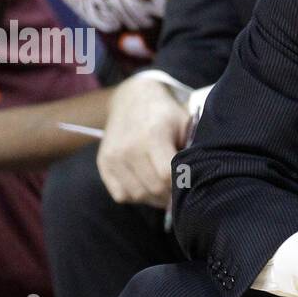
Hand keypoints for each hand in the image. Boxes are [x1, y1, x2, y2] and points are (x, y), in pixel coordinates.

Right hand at [97, 76, 190, 208]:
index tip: (188, 183)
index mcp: (153, 135)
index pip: (168, 175)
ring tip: (164, 188)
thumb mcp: (185, 125)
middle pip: (154, 188)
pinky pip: (122, 195)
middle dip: (170, 194)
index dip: (181, 184)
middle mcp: (129, 147)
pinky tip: (145, 184)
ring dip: (154, 197)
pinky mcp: (104, 163)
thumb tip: (194, 182)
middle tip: (179, 189)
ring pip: (138, 195)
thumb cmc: (166, 115)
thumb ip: (190, 152)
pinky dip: (136, 195)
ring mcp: (114, 157)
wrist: (132, 99)